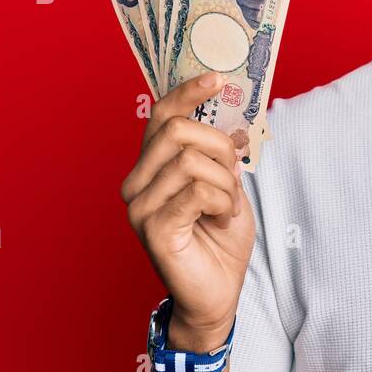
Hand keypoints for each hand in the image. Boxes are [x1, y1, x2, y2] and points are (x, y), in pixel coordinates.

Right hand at [121, 72, 256, 339]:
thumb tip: (232, 124)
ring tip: (228, 207)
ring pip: (192, 161)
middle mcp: (137, 183)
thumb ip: (221, 155)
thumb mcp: (227, 186)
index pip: (162, 116)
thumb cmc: (219, 240)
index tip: (218, 79)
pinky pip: (196, 191)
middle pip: (178, 131)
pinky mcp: (152, 228)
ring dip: (226, 183)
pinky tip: (222, 218)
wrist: (217, 293)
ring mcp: (140, 206)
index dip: (188, 93)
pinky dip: (222, 201)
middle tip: (234, 176)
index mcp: (151, 168)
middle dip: (219, 148)